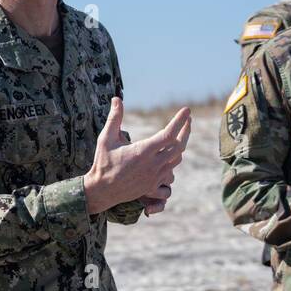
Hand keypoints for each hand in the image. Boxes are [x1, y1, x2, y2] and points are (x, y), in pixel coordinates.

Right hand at [84, 99, 190, 214]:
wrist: (102, 191)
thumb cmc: (103, 163)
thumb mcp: (106, 139)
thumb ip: (114, 118)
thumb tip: (117, 99)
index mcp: (143, 151)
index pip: (169, 134)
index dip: (180, 121)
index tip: (186, 110)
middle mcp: (152, 164)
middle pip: (179, 146)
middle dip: (186, 131)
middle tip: (188, 120)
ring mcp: (155, 176)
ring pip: (177, 158)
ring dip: (181, 145)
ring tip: (180, 134)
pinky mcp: (153, 185)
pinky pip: (171, 171)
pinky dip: (173, 159)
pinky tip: (171, 152)